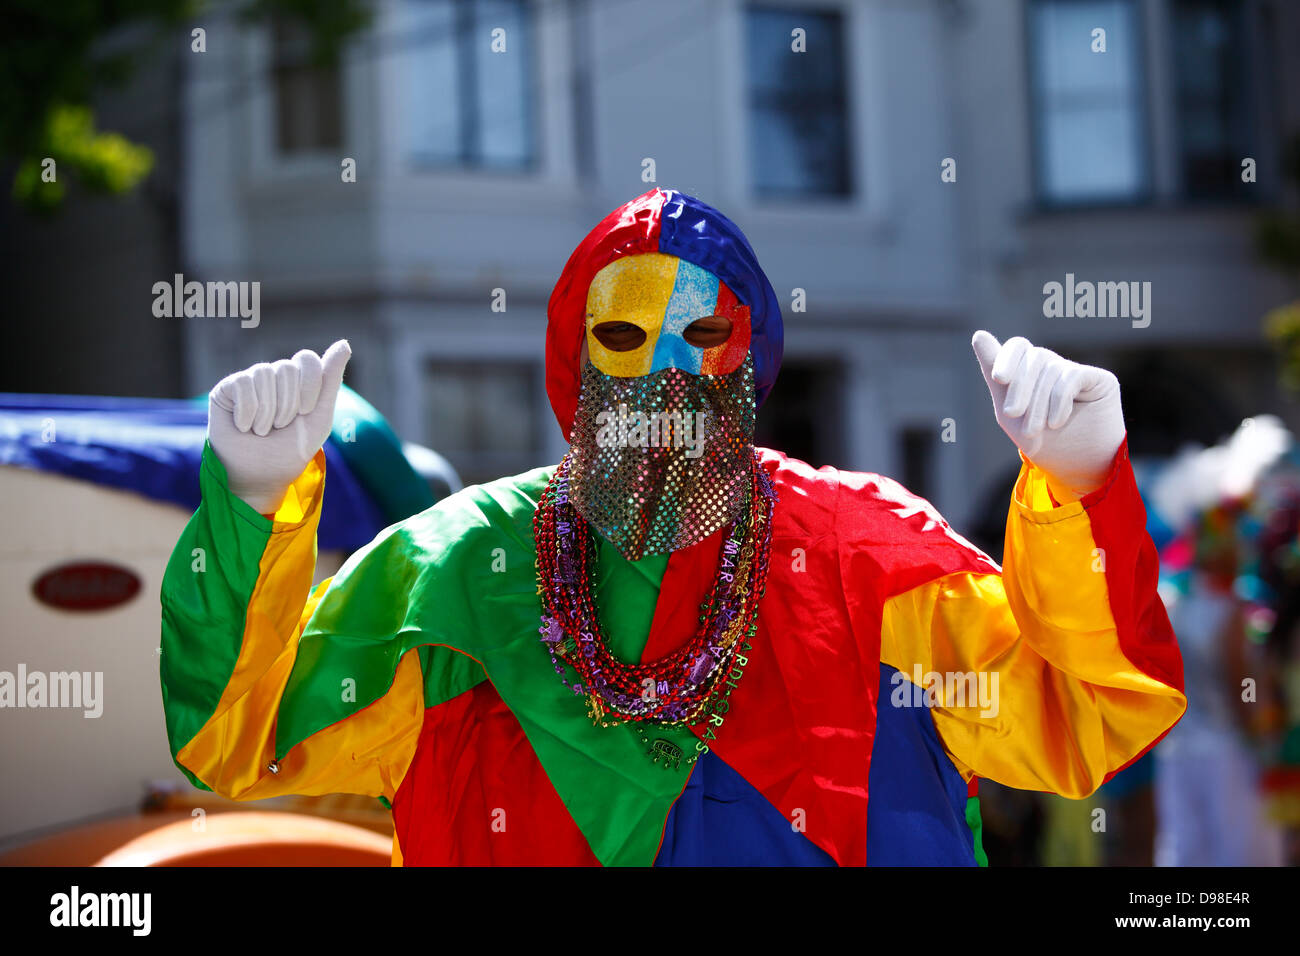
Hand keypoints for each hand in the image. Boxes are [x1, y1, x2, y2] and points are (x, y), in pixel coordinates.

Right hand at [207, 340, 351, 512]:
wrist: (261, 475)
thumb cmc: (292, 448)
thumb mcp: (320, 416)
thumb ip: (331, 380)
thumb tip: (344, 343)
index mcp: (299, 380)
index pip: (307, 359)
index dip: (309, 386)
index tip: (305, 411)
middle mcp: (274, 375)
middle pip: (286, 368)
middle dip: (288, 405)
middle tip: (280, 427)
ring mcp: (250, 380)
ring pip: (263, 374)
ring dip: (268, 412)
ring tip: (263, 430)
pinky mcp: (226, 389)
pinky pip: (242, 384)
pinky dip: (247, 412)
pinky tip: (244, 426)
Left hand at [971, 330, 1123, 501]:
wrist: (1074, 467)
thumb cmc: (1040, 440)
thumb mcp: (1009, 411)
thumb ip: (994, 373)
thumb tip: (978, 334)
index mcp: (1030, 371)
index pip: (1018, 347)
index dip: (1006, 357)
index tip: (999, 378)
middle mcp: (1053, 366)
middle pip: (1032, 358)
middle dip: (1019, 388)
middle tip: (1012, 414)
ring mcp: (1076, 370)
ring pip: (1050, 370)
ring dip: (1037, 403)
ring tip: (1036, 430)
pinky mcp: (1099, 379)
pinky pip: (1071, 377)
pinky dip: (1059, 401)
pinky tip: (1057, 422)